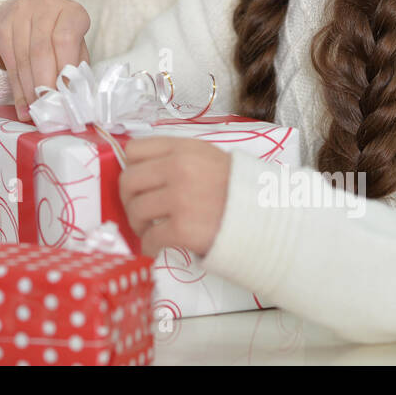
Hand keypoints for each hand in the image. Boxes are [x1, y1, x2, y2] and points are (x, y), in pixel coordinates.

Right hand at [0, 0, 90, 119]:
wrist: (28, 16)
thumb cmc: (59, 36)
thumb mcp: (75, 47)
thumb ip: (76, 69)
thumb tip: (73, 99)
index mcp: (71, 11)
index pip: (66, 38)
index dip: (64, 67)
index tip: (64, 93)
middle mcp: (46, 7)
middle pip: (41, 50)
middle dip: (44, 83)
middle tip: (47, 107)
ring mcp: (21, 13)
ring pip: (23, 58)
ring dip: (29, 89)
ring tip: (35, 110)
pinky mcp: (2, 25)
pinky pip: (9, 61)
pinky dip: (17, 88)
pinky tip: (23, 103)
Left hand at [119, 137, 229, 257]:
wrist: (267, 218)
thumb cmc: (238, 189)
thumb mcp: (208, 157)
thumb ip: (176, 157)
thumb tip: (141, 170)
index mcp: (183, 148)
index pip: (135, 150)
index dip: (132, 168)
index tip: (138, 183)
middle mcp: (178, 168)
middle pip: (128, 181)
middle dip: (129, 199)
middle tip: (139, 211)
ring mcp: (180, 198)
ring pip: (136, 210)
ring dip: (138, 224)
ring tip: (150, 230)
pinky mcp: (183, 229)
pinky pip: (150, 238)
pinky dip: (149, 245)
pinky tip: (158, 246)